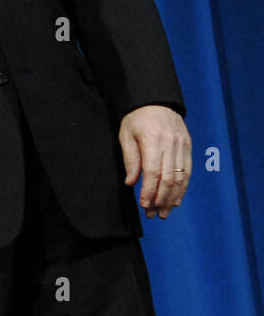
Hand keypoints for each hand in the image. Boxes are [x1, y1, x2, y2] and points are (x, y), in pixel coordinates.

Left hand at [118, 104, 190, 218]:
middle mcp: (171, 144)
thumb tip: (131, 182)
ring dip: (172, 198)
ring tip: (164, 212)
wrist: (157, 101)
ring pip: (180, 178)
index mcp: (153, 140)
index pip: (153, 172)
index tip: (144, 204)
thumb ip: (130, 159)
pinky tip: (175, 200)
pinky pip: (188, 172)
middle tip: (153, 214)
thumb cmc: (137, 118)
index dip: (149, 191)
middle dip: (161, 199)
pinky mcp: (188, 147)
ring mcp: (182, 146)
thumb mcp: (126, 134)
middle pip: (168, 178)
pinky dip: (182, 188)